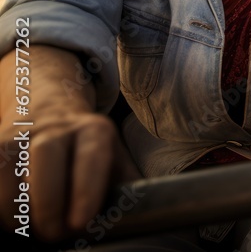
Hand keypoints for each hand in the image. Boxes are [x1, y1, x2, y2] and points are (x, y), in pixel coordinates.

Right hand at [0, 47, 139, 240]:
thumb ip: (125, 190)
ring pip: (10, 172)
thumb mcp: (114, 164)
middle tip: (55, 235)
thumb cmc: (88, 155)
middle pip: (47, 156)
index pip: (92, 155)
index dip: (86, 189)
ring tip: (31, 231)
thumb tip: (139, 220)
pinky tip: (14, 220)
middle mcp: (56, 127)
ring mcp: (20, 136)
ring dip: (17, 213)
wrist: (47, 113)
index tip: (80, 223)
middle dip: (49, 204)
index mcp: (95, 131)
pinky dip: (1, 209)